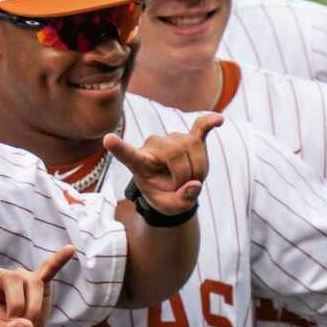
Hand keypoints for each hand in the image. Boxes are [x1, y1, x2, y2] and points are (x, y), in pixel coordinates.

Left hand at [0, 245, 73, 326]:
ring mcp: (21, 278)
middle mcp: (1, 278)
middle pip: (14, 280)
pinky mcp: (39, 283)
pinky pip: (49, 270)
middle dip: (19, 307)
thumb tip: (26, 324)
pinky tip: (70, 249)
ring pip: (34, 283)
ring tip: (29, 322)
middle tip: (18, 326)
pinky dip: (59, 261)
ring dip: (34, 307)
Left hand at [104, 113, 219, 215]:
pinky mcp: (190, 137)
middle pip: (175, 152)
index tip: (107, 139)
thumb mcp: (169, 207)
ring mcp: (171, 139)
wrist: (174, 191)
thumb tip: (194, 185)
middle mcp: (153, 146)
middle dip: (186, 174)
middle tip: (186, 189)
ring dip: (200, 167)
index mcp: (139, 163)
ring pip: (192, 146)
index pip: (127, 154)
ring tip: (194, 179)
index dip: (119, 147)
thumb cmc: (165, 198)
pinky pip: (200, 127)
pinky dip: (209, 123)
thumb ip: (180, 200)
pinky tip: (219, 120)